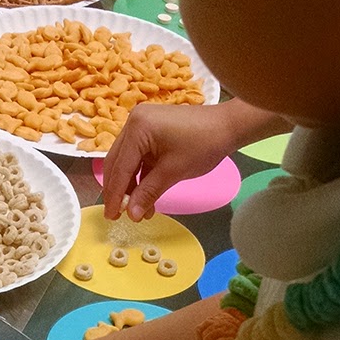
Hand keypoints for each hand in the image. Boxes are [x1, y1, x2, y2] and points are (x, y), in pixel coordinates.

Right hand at [103, 99, 292, 220]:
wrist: (228, 126)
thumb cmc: (203, 145)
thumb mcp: (173, 172)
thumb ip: (148, 193)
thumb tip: (131, 215)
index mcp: (137, 128)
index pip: (120, 167)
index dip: (115, 195)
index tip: (111, 216)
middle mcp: (133, 122)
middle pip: (117, 162)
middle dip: (118, 190)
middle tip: (117, 215)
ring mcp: (141, 124)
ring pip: (126, 160)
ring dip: (130, 185)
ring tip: (137, 209)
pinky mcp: (150, 129)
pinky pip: (138, 155)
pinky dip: (141, 175)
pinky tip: (146, 195)